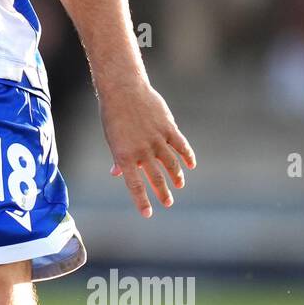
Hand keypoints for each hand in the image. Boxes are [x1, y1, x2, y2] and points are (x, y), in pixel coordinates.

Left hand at [99, 80, 195, 217]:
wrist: (123, 90)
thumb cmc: (113, 115)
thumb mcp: (112, 139)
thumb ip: (118, 158)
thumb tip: (117, 174)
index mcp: (125, 156)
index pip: (134, 185)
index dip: (142, 201)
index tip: (148, 214)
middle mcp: (142, 151)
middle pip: (155, 178)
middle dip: (162, 193)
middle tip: (168, 203)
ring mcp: (157, 139)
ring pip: (171, 164)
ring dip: (176, 176)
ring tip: (179, 185)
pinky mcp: (168, 128)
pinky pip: (181, 146)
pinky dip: (187, 156)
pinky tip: (191, 165)